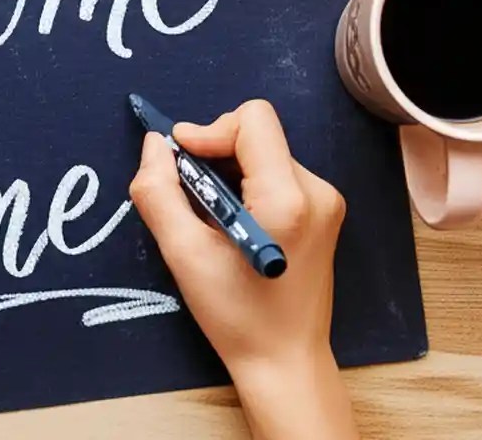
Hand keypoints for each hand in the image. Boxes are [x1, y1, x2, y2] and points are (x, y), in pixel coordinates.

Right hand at [129, 99, 356, 438]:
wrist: (284, 361)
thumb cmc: (236, 316)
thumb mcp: (183, 254)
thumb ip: (159, 191)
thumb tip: (156, 144)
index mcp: (287, 197)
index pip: (252, 120)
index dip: (209, 130)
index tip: (179, 159)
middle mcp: (317, 190)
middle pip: (257, 134)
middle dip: (215, 154)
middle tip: (188, 196)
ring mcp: (326, 201)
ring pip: (264, 153)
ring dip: (228, 172)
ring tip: (211, 218)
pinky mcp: (324, 212)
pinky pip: (277, 174)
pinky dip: (246, 186)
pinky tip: (233, 225)